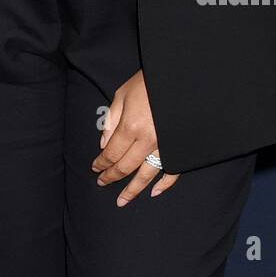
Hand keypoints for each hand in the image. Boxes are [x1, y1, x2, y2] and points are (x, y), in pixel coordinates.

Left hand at [91, 70, 180, 204]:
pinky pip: (173, 171)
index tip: (95, 168)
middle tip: (102, 182)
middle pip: (125, 166)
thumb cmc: (149, 81)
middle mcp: (148, 140)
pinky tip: (154, 192)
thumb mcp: (123, 94)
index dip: (101, 162)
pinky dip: (164, 184)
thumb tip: (103, 145)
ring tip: (122, 201)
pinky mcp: (179, 148)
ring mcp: (165, 146)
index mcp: (131, 126)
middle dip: (111, 176)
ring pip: (147, 175)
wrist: (180, 76)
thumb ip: (111, 120)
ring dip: (133, 190)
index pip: (111, 152)